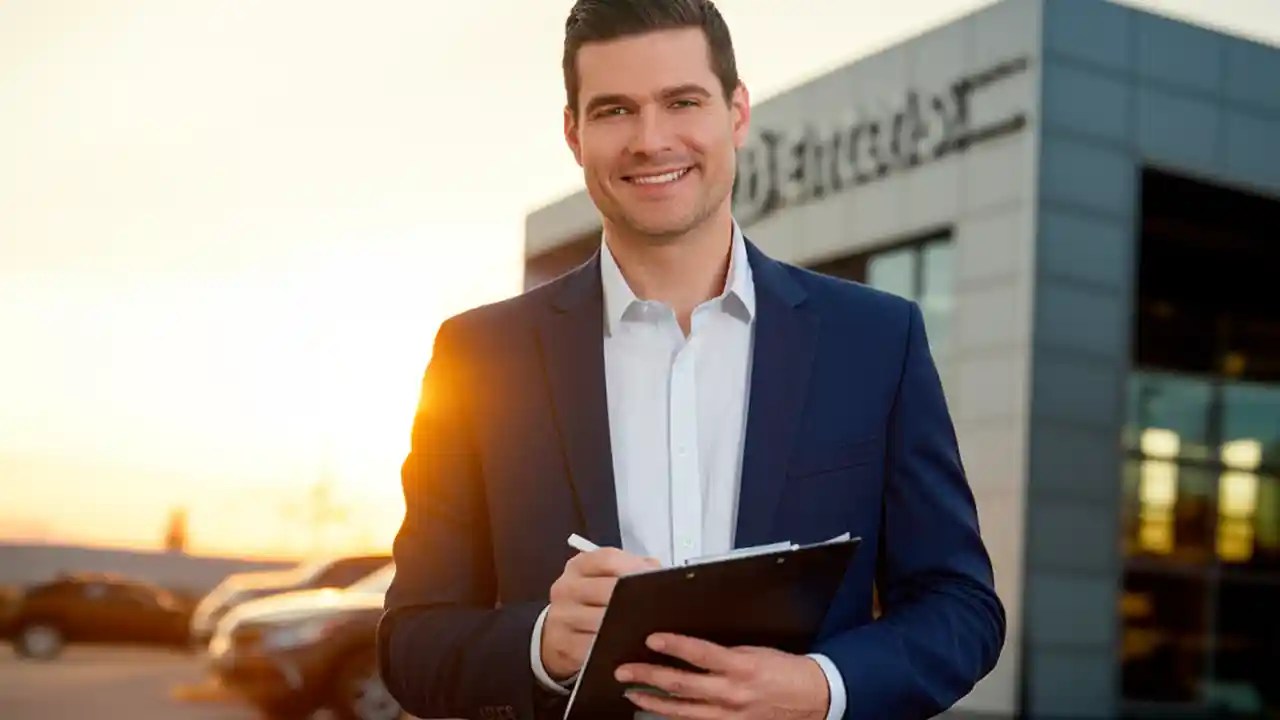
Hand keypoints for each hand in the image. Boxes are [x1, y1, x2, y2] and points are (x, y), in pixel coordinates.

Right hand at [540, 547, 660, 680]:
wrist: (558, 631)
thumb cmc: (592, 600)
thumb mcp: (605, 577)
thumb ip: (631, 569)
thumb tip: (658, 572)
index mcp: (579, 566)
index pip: (607, 560)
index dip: (634, 567)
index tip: (654, 577)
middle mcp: (566, 588)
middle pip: (608, 590)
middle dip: (636, 600)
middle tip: (660, 607)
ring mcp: (562, 617)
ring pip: (602, 621)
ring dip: (628, 626)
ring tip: (650, 628)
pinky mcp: (563, 644)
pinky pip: (594, 647)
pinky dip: (614, 647)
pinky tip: (630, 646)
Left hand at [614, 633, 829, 719]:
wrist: (812, 699)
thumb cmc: (784, 671)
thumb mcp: (754, 652)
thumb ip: (722, 653)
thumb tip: (689, 648)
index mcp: (739, 667)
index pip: (699, 654)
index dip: (673, 646)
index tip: (651, 639)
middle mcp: (731, 694)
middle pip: (680, 685)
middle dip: (648, 677)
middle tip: (624, 670)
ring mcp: (728, 716)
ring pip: (680, 710)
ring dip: (652, 702)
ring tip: (631, 693)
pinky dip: (673, 717)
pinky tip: (658, 711)